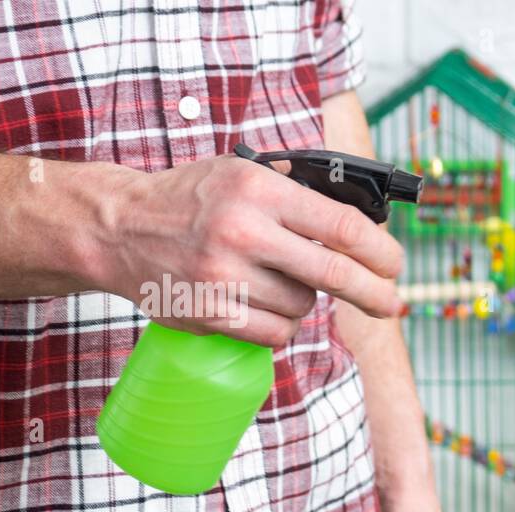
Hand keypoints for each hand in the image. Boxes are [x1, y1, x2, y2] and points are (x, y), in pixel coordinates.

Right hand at [99, 154, 404, 346]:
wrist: (119, 228)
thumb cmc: (194, 200)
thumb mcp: (244, 175)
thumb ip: (298, 197)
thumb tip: (365, 229)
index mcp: (259, 190)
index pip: (341, 227)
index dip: (380, 251)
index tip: (395, 265)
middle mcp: (243, 231)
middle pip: (334, 274)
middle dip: (373, 293)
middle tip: (392, 303)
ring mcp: (225, 276)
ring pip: (302, 307)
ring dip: (302, 301)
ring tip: (273, 280)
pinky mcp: (211, 313)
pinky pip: (275, 333)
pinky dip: (279, 325)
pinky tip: (260, 305)